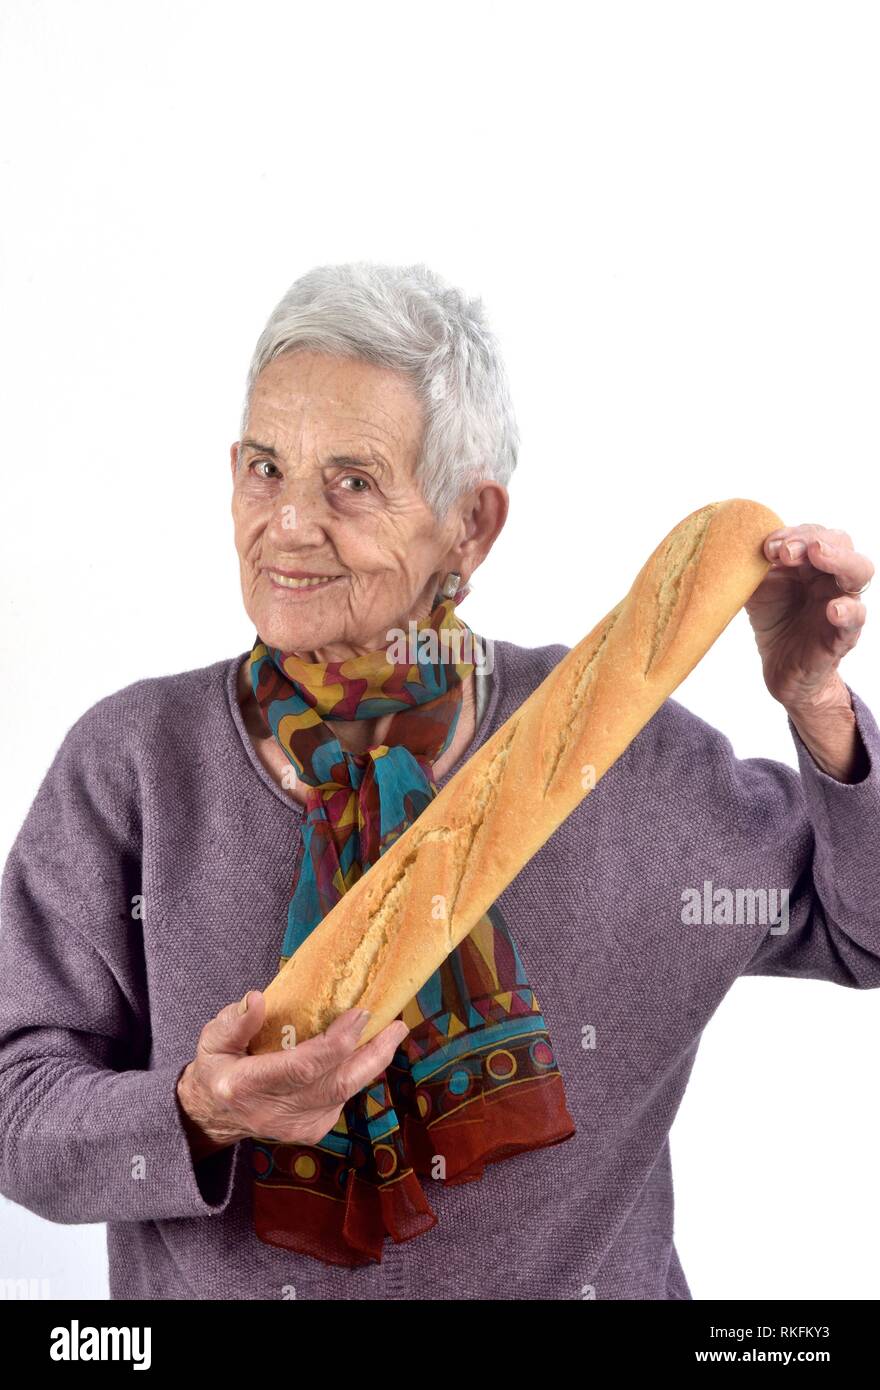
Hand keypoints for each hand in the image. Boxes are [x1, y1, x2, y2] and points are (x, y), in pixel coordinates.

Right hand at [176, 990, 407, 1159]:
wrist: (214, 1114)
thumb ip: (235, 1021)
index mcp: (247, 1086)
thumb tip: (258, 998)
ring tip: (392, 1032)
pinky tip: (369, 1051)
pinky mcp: (310, 1131)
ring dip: (373, 1062)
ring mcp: (295, 1127)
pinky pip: (342, 1099)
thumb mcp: (212, 1039)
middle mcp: (275, 1112)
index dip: (336, 1042)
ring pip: (345, 1093)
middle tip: (395, 1025)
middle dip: (371, 1053)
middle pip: (336, 1084)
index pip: (302, 1067)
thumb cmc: (217, 1067)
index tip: (360, 1013)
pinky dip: (358, 1074)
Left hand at [745, 523, 872, 714]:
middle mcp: (831, 576)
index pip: (813, 534)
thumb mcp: (757, 590)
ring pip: (859, 570)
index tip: (767, 546)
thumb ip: (750, 568)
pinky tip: (833, 609)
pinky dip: (848, 610)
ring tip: (818, 554)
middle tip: (785, 551)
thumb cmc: (775, 621)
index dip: (792, 534)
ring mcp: (842, 602)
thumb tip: (731, 545)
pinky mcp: (843, 634)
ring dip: (838, 558)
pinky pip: (856, 617)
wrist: (781, 668)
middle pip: (840, 542)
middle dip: (812, 539)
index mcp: (811, 562)